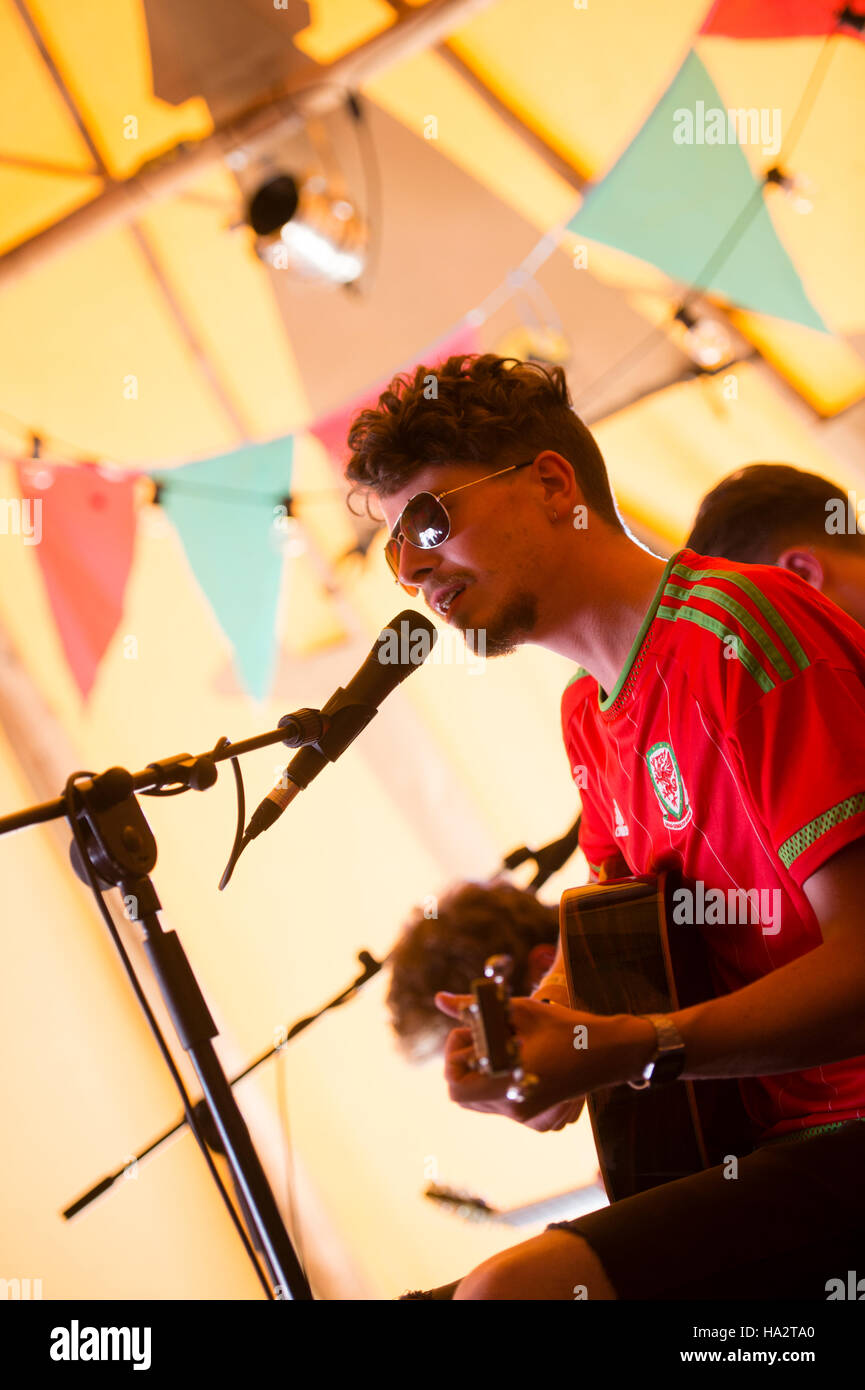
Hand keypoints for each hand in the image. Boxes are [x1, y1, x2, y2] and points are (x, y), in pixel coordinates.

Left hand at [435, 993, 654, 1127]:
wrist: (609, 1052)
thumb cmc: (565, 1026)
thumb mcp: (516, 1010)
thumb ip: (474, 1007)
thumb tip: (439, 998)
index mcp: (508, 1087)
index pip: (455, 1088)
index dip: (454, 1059)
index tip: (471, 1033)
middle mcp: (514, 1108)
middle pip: (463, 1094)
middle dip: (464, 1062)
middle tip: (483, 1034)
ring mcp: (524, 1114)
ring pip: (479, 1099)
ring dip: (479, 1070)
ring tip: (501, 1040)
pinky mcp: (533, 1112)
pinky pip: (498, 1100)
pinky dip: (495, 1078)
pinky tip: (514, 1053)